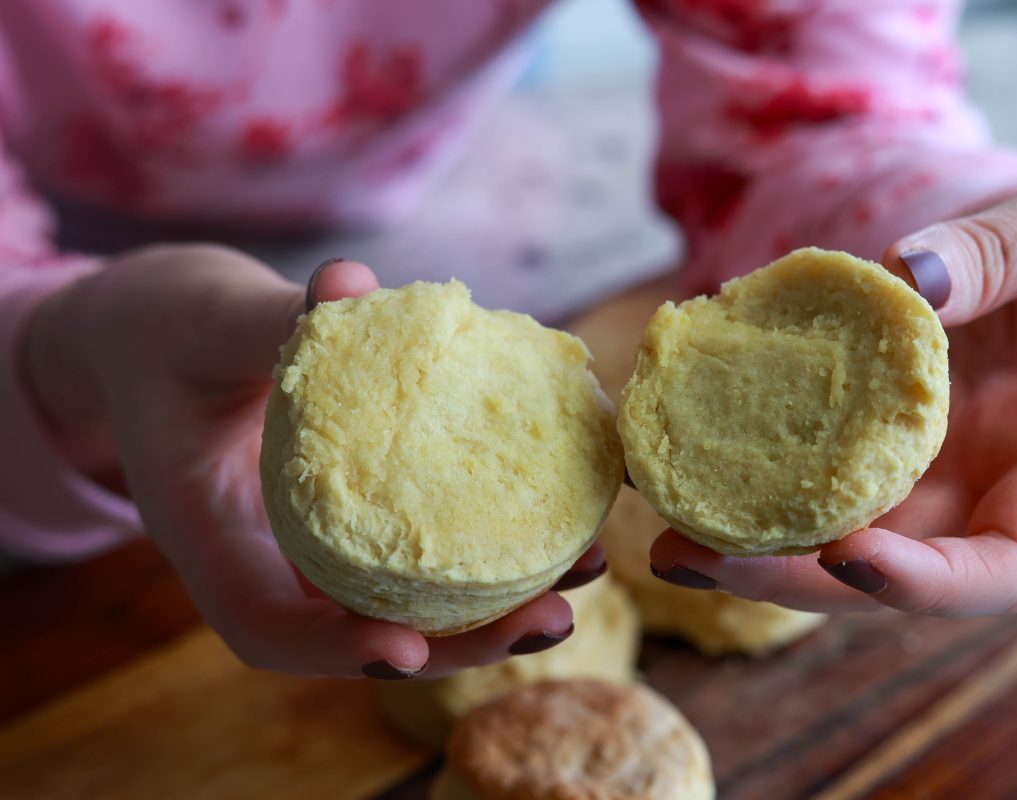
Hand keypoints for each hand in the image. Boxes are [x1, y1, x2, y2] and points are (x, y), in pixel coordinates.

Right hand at [27, 245, 601, 676]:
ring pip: (407, 608)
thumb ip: (270, 316)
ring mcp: (319, 555)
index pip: (266, 624)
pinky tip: (564, 521)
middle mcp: (273, 567)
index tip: (403, 650)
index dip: (333, 647)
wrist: (170, 346)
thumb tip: (346, 282)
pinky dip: (490, 552)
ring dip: (498, 607)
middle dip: (459, 647)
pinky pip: (424, 556)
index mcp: (212, 541)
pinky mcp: (361, 527)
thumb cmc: (177, 337)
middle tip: (552, 619)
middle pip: (363, 637)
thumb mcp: (210, 323)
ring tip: (586, 571)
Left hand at [649, 157, 1016, 616]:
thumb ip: (1011, 246)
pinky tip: (677, 461)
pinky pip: (804, 469)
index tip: (849, 555)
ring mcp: (918, 470)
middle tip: (697, 558)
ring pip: (830, 537)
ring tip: (663, 538)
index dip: (926, 584)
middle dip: (792, 580)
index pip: (1006, 566)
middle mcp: (979, 490)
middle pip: (888, 574)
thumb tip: (910, 277)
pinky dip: (743, 476)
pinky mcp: (866, 435)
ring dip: (747, 548)